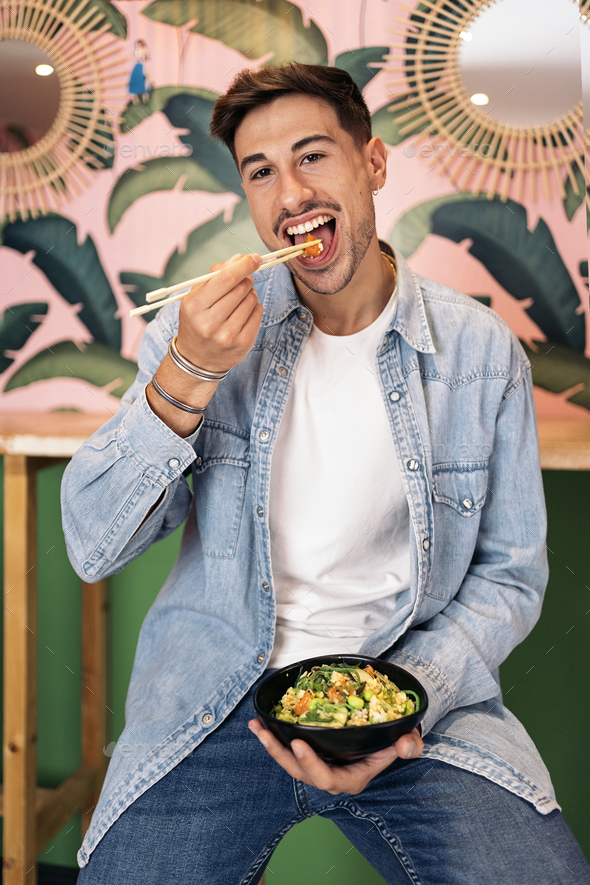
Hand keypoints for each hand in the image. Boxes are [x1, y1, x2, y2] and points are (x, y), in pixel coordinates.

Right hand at [177, 252, 262, 372]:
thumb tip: (239, 258)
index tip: (255, 258)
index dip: (244, 265)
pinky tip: (243, 313)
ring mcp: (227, 336)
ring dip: (249, 294)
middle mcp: (210, 322)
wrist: (196, 359)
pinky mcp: (242, 344)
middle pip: (241, 288)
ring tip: (238, 301)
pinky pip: (258, 313)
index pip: (225, 279)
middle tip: (242, 282)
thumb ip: (215, 275)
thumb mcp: (195, 297)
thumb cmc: (197, 321)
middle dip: (246, 279)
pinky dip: (254, 308)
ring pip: (252, 299)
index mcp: (195, 306)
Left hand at [248, 719, 423, 795]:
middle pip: (301, 772)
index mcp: (351, 778)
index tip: (298, 743)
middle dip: (281, 754)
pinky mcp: (310, 752)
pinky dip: (273, 737)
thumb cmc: (394, 739)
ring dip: (271, 745)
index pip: (328, 779)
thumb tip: (406, 744)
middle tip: (267, 734)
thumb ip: (409, 744)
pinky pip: (288, 749)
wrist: (387, 733)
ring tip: (256, 727)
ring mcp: (318, 764)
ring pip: (290, 762)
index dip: (311, 764)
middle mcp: (331, 775)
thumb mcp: (407, 740)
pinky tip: (260, 723)